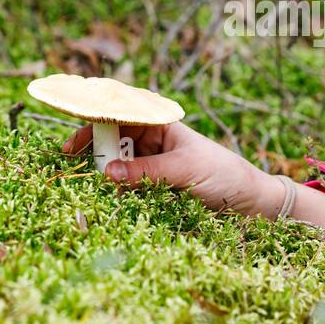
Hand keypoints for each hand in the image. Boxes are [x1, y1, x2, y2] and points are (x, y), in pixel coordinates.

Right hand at [61, 120, 275, 215]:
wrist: (252, 203)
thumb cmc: (224, 174)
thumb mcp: (185, 170)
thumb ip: (147, 171)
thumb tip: (106, 173)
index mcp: (159, 126)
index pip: (119, 119)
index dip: (93, 128)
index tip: (72, 146)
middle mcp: (151, 144)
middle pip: (111, 145)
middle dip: (94, 155)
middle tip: (76, 171)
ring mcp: (151, 169)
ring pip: (117, 170)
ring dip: (104, 178)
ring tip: (90, 190)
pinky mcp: (153, 192)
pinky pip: (127, 191)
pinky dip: (116, 196)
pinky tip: (108, 203)